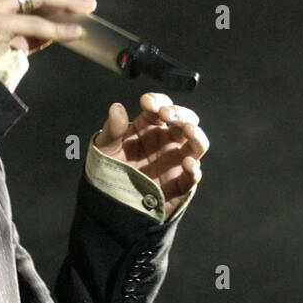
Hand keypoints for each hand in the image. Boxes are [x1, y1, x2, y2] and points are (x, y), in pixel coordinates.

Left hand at [93, 92, 207, 218]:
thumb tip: (116, 107)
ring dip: (196, 134)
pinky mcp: (179, 184)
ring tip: (187, 129)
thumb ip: (112, 129)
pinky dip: (194, 170)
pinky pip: (193, 176)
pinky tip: (187, 163)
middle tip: (165, 113)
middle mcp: (167, 140)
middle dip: (179, 113)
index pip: (161, 105)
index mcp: (150, 126)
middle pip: (185, 120)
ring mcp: (176, 161)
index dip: (157, 101)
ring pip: (197, 144)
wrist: (111, 201)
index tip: (146, 103)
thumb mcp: (105, 148)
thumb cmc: (109, 169)